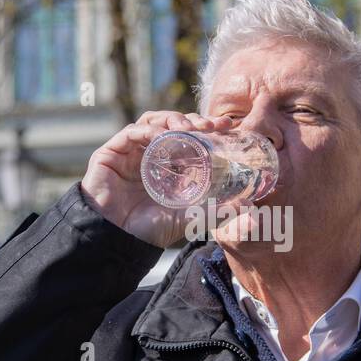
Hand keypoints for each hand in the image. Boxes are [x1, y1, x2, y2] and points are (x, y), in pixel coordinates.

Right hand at [80, 110, 225, 247]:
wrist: (118, 241)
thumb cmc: (149, 231)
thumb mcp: (189, 218)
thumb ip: (216, 212)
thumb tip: (248, 207)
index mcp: (169, 164)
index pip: (190, 137)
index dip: (208, 128)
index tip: (227, 125)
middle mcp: (150, 154)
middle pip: (172, 124)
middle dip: (193, 120)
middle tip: (210, 125)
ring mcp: (131, 152)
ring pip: (152, 121)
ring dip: (172, 120)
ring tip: (188, 129)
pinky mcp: (111, 153)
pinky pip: (131, 132)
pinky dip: (149, 130)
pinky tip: (162, 136)